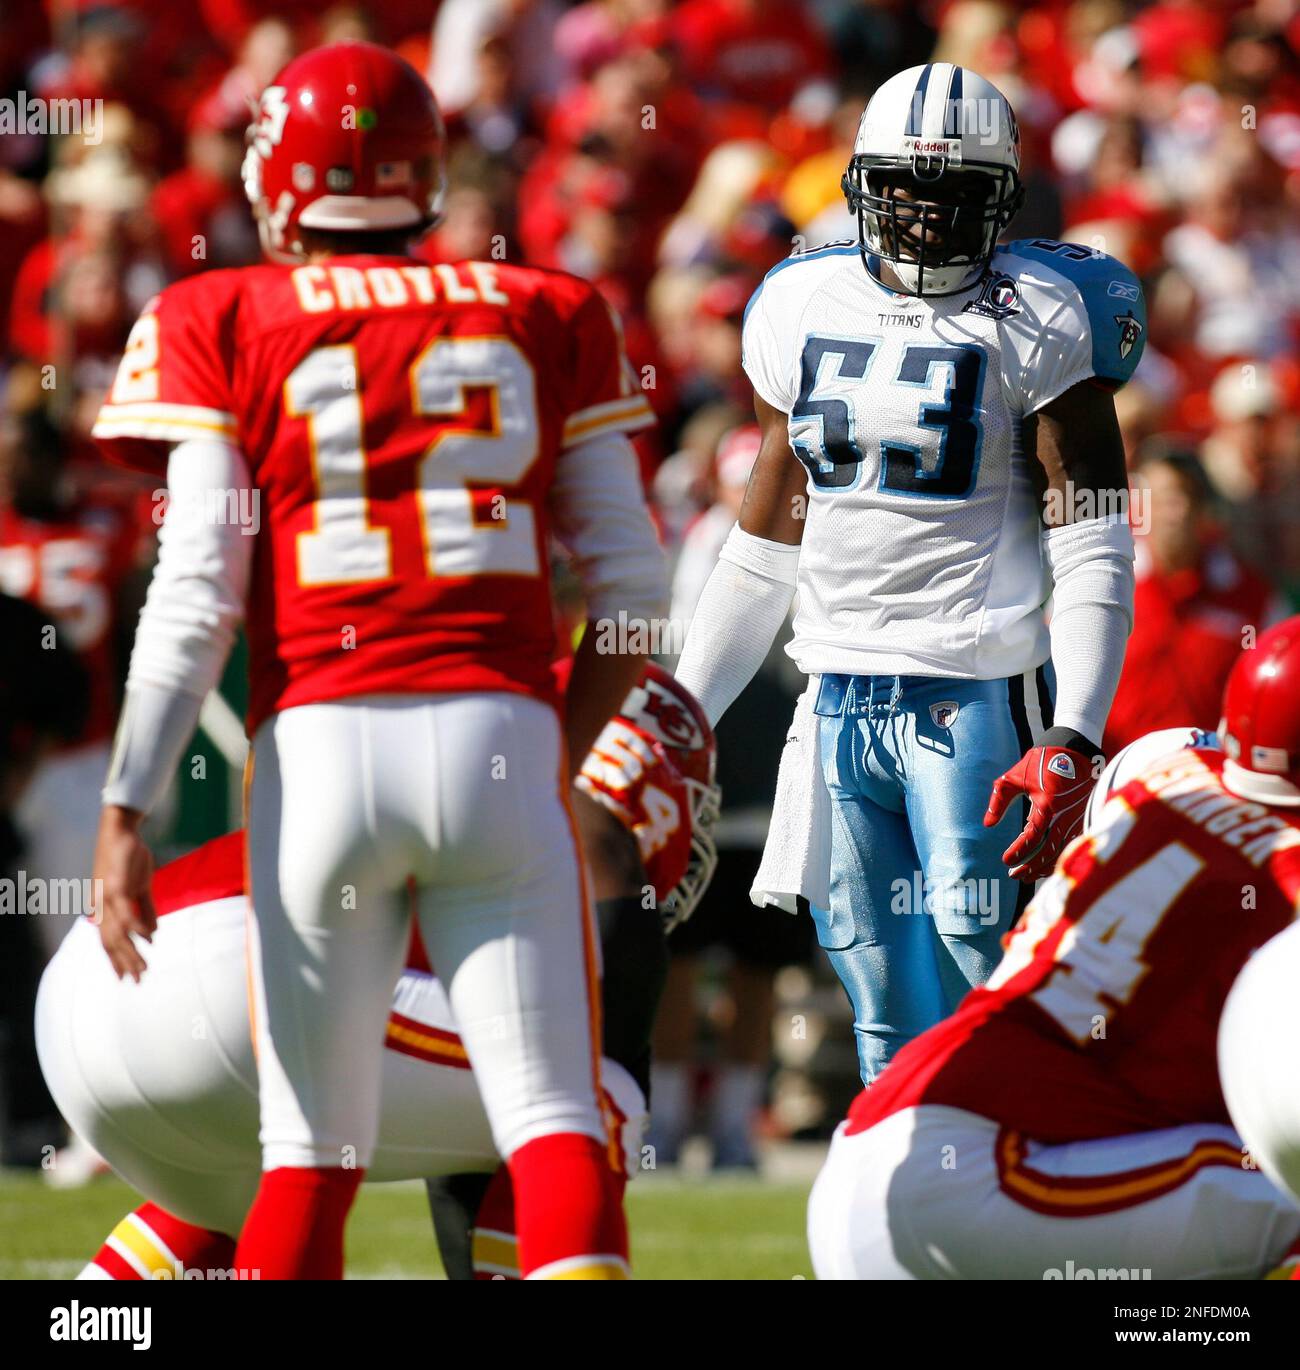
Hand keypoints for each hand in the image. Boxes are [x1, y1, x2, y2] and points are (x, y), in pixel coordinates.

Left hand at [92, 805, 156, 980]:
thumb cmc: (129, 857)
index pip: (107, 942)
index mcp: (104, 908)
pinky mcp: (115, 887)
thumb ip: (145, 909)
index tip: (125, 978)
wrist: (119, 831)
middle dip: (124, 964)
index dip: (115, 961)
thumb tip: (153, 934)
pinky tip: (147, 938)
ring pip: (116, 934)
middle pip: (110, 944)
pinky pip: (125, 913)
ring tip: (144, 968)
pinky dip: (137, 927)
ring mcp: (106, 898)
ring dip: (131, 953)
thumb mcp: (140, 886)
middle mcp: (100, 907)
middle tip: (137, 981)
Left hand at [984, 744, 1094, 882]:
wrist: (1074, 749)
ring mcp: (1078, 818)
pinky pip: (1073, 845)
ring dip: (1045, 866)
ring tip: (1026, 875)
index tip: (1005, 861)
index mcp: (1048, 804)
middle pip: (1050, 850)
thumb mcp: (1013, 778)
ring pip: (1064, 851)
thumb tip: (988, 825)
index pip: (1032, 836)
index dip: (1019, 851)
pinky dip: (1059, 858)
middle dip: (1031, 866)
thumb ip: (999, 802)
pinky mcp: (1085, 818)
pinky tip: (1045, 865)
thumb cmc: (1041, 762)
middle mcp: (1066, 814)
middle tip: (1013, 875)